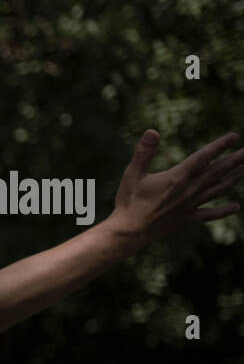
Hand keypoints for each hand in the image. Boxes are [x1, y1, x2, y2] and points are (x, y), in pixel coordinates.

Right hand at [105, 129, 242, 245]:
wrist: (129, 232)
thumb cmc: (128, 201)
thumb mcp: (132, 173)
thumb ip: (144, 152)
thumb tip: (152, 131)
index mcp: (177, 177)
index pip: (203, 157)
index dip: (219, 146)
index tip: (234, 136)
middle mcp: (189, 190)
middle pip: (217, 172)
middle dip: (235, 160)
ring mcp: (190, 205)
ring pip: (218, 189)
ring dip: (235, 178)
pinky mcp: (187, 218)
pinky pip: (210, 214)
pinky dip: (224, 211)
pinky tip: (236, 207)